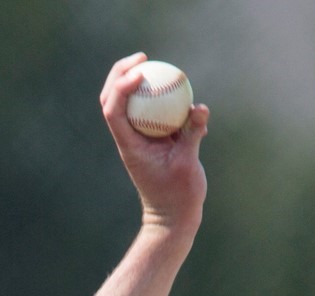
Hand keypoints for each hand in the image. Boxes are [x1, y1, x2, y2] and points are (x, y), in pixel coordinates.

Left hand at [100, 53, 208, 237]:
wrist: (174, 217)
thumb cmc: (178, 197)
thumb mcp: (187, 165)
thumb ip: (192, 134)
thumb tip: (201, 107)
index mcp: (130, 145)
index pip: (114, 110)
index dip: (121, 86)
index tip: (141, 72)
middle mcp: (130, 139)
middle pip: (114, 100)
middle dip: (121, 74)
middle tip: (143, 58)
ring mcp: (141, 139)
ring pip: (131, 103)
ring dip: (139, 81)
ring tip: (157, 64)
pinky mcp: (155, 140)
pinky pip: (156, 112)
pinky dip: (166, 100)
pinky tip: (186, 97)